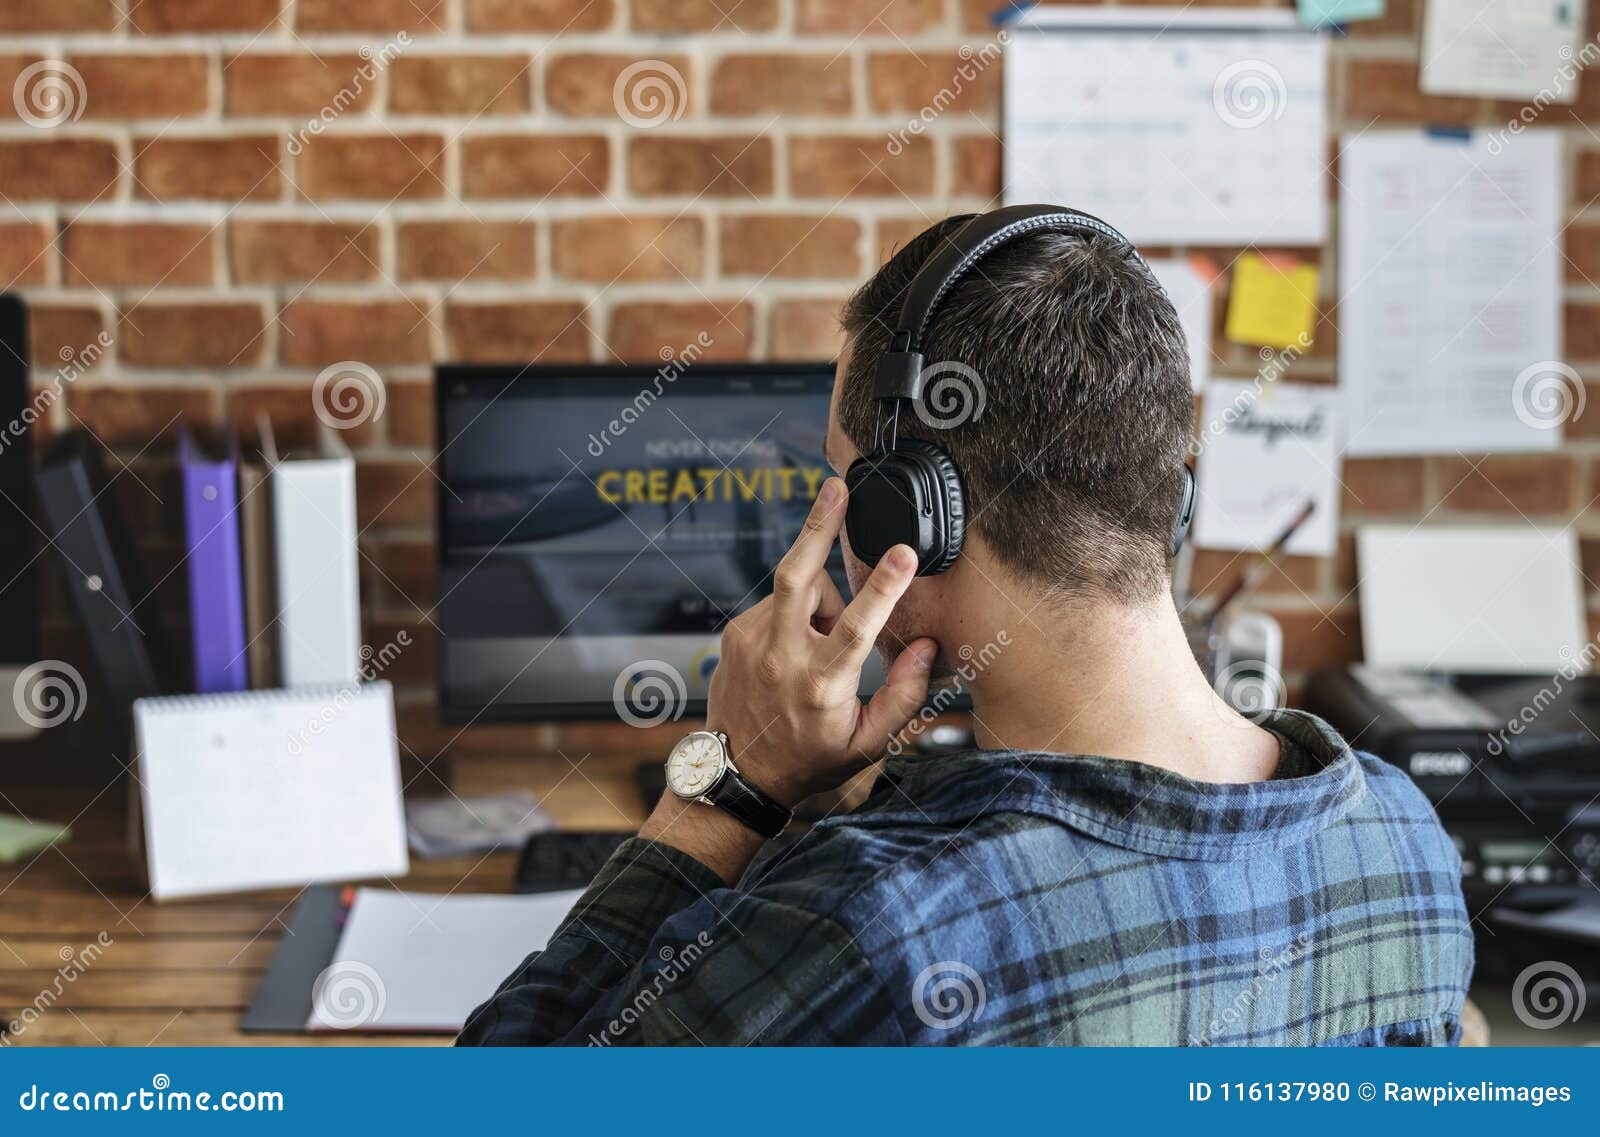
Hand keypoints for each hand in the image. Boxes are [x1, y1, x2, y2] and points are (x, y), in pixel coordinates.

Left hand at [703, 477, 937, 807]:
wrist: (736, 774)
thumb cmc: (810, 759)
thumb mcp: (868, 744)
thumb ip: (905, 695)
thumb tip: (927, 647)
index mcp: (822, 686)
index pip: (857, 628)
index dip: (883, 587)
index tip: (903, 554)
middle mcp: (782, 659)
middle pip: (797, 576)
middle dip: (818, 526)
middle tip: (836, 487)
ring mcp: (752, 643)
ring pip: (796, 589)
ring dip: (820, 599)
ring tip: (824, 641)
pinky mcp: (735, 634)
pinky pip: (777, 602)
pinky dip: (796, 612)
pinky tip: (797, 646)